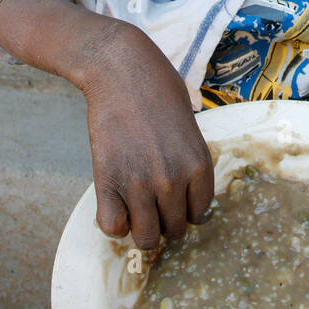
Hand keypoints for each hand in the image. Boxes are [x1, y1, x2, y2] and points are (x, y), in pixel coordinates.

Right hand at [79, 24, 214, 249]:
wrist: (122, 71)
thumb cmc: (158, 90)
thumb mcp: (191, 127)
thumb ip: (190, 162)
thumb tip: (187, 196)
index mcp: (199, 165)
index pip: (201, 214)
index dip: (188, 210)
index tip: (177, 202)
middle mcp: (173, 180)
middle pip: (175, 229)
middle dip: (166, 220)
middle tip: (154, 203)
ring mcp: (139, 183)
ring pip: (146, 237)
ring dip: (142, 228)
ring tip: (137, 210)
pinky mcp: (108, 181)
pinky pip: (112, 227)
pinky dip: (115, 224)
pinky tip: (116, 206)